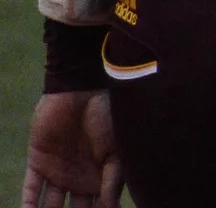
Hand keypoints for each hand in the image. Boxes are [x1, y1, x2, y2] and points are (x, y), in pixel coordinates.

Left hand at [23, 90, 120, 207]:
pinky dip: (27, 205)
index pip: (100, 206)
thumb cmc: (107, 117)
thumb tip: (110, 207)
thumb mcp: (116, 149)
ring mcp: (58, 172)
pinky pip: (31, 189)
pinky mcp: (39, 164)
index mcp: (101, 176)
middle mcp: (79, 178)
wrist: (81, 91)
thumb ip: (113, 179)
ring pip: (50, 205)